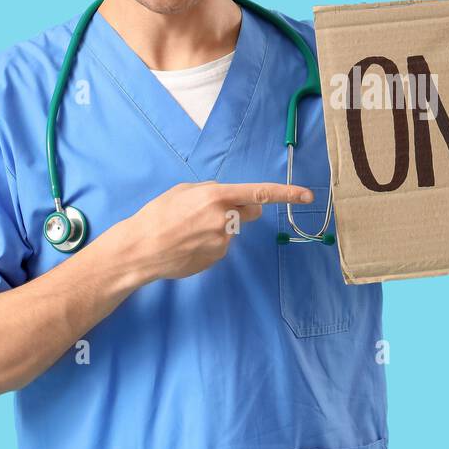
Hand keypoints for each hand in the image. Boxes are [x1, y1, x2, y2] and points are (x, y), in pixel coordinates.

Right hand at [114, 181, 313, 284]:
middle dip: (242, 209)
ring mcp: (223, 241)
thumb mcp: (183, 191)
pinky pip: (222, 245)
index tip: (307, 195)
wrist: (141, 249)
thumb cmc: (157, 215)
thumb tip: (229, 195)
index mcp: (216, 197)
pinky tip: (189, 244)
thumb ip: (211, 190)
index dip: (287, 193)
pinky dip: (210, 242)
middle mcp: (224, 219)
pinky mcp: (217, 257)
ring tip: (190, 230)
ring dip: (220, 227)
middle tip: (215, 211)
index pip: (260, 193)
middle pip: (252, 212)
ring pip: (233, 229)